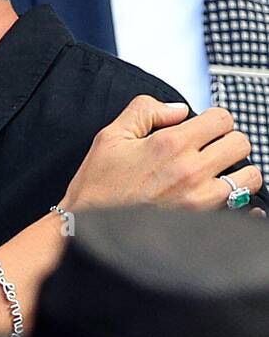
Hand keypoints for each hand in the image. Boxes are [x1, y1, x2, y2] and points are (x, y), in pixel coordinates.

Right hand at [61, 97, 262, 211]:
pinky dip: (241, 205)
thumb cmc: (97, 187)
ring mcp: (201, 201)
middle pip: (241, 143)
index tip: (204, 128)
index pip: (222, 118)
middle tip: (210, 150)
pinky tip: (223, 200)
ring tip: (217, 175)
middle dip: (227, 142)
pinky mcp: (203, 224)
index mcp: (170, 145)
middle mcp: (191, 171)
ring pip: (249, 177)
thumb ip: (144, 111)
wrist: (86, 227)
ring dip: (236, 173)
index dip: (213, 119)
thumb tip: (177, 109)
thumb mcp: (110, 137)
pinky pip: (243, 212)